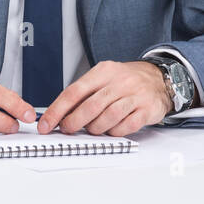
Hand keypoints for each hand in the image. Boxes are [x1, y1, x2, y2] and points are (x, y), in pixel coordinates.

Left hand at [38, 60, 171, 136]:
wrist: (158, 79)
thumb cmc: (125, 81)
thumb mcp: (103, 78)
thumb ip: (84, 94)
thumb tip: (58, 115)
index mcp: (103, 71)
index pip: (74, 91)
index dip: (57, 110)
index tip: (45, 124)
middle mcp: (119, 81)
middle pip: (90, 106)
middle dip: (74, 122)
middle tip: (67, 129)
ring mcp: (134, 95)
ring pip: (108, 117)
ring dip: (95, 128)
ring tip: (92, 130)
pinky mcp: (146, 109)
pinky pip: (126, 125)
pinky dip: (115, 131)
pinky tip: (112, 129)